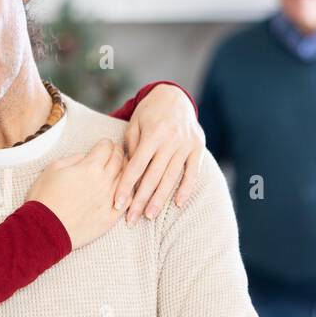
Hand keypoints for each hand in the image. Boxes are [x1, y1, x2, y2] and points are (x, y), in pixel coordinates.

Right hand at [26, 138, 123, 248]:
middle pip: (120, 159)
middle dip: (118, 153)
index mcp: (90, 167)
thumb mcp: (53, 168)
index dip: (105, 144)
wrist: (44, 229)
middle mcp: (104, 181)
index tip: (104, 146)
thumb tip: (87, 157)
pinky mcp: (111, 217)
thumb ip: (74, 158)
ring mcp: (110, 200)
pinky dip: (128, 192)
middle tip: (115, 153)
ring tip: (120, 170)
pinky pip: (128, 201)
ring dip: (125, 171)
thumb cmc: (44, 198)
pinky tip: (124, 190)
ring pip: (127, 178)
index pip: (107, 147)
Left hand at [117, 85, 205, 223]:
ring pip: (171, 178)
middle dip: (141, 200)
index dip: (126, 187)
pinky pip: (192, 172)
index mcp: (152, 133)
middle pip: (153, 177)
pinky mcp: (198, 148)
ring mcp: (186, 145)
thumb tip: (126, 173)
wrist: (174, 96)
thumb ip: (130, 147)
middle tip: (131, 220)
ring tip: (149, 216)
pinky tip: (177, 203)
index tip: (117, 204)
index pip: (136, 166)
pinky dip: (186, 188)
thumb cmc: (148, 113)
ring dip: (160, 199)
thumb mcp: (134, 124)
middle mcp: (170, 140)